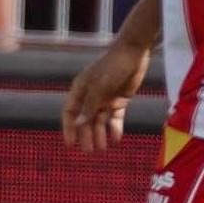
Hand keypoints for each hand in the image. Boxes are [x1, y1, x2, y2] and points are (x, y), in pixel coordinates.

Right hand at [61, 36, 149, 151]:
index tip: (70, 144)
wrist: (134, 51)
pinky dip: (115, 127)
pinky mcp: (120, 99)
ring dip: (99, 134)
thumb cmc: (113, 65)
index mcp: (80, 89)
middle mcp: (91, 95)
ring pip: (99, 121)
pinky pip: (115, 117)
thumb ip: (90, 107)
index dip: (69, 128)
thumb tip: (79, 125)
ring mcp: (106, 98)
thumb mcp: (101, 87)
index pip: (70, 112)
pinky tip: (116, 139)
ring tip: (102, 149)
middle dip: (86, 135)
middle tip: (88, 151)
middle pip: (85, 120)